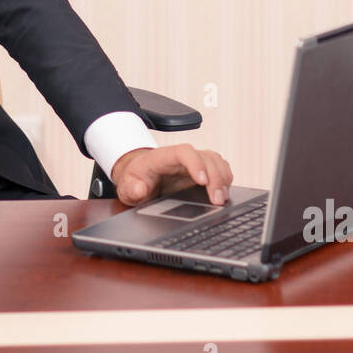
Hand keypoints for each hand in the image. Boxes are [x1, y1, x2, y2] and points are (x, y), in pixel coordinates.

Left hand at [109, 144, 233, 206]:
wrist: (140, 177)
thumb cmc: (136, 179)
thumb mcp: (127, 186)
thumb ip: (132, 188)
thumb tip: (140, 189)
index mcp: (164, 157)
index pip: (184, 152)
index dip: (196, 164)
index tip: (202, 181)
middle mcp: (182, 156)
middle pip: (206, 157)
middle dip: (215, 178)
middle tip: (217, 200)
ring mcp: (194, 161)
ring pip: (216, 161)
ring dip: (223, 179)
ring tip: (222, 199)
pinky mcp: (203, 169)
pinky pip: (220, 168)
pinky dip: (225, 179)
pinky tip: (224, 194)